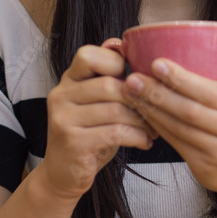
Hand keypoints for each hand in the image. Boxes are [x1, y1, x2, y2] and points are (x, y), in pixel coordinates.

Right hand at [39, 38, 158, 203]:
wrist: (63, 174)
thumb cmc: (87, 134)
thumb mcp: (95, 102)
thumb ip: (105, 77)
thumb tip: (120, 43)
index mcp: (68, 80)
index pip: (88, 55)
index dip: (116, 62)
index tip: (136, 78)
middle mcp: (60, 95)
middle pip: (108, 84)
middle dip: (138, 98)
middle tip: (157, 109)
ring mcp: (63, 119)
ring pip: (115, 110)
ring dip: (142, 120)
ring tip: (154, 128)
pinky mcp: (73, 142)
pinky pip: (115, 132)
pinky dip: (137, 136)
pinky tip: (145, 141)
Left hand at [120, 59, 216, 195]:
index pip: (211, 92)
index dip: (182, 79)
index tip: (156, 63)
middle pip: (190, 110)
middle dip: (158, 92)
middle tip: (134, 77)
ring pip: (179, 127)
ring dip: (151, 108)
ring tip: (131, 91)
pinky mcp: (204, 166)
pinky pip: (175, 141)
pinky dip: (156, 123)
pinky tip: (142, 110)